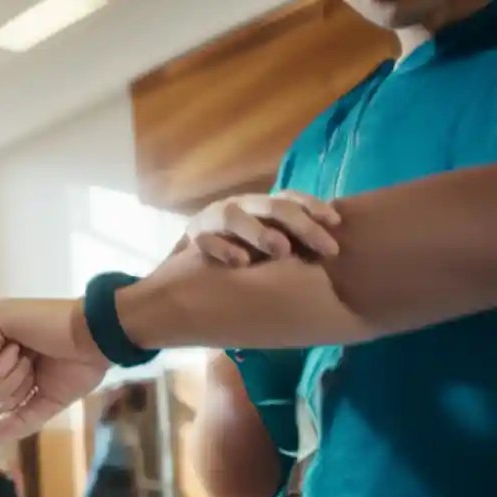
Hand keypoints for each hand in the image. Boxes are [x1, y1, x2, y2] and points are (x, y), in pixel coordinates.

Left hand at [0, 298, 109, 442]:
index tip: (40, 376)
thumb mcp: (47, 401)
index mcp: (14, 356)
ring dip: (11, 376)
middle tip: (36, 365)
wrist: (97, 340)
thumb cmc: (79, 366)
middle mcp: (2, 339)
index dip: (18, 395)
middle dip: (15, 386)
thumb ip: (20, 419)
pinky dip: (1, 366)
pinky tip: (19, 350)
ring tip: (31, 356)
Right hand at [186, 191, 340, 265]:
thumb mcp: (268, 245)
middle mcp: (240, 207)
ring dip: (260, 232)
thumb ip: (294, 243)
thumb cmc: (239, 256)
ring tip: (281, 250)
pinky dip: (224, 248)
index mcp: (261, 206)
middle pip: (273, 207)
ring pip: (235, 217)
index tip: (336, 223)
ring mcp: (213, 220)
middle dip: (302, 225)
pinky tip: (241, 263)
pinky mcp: (193, 238)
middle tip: (326, 250)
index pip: (291, 198)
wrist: (188, 270)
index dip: (314, 206)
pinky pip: (206, 240)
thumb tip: (333, 251)